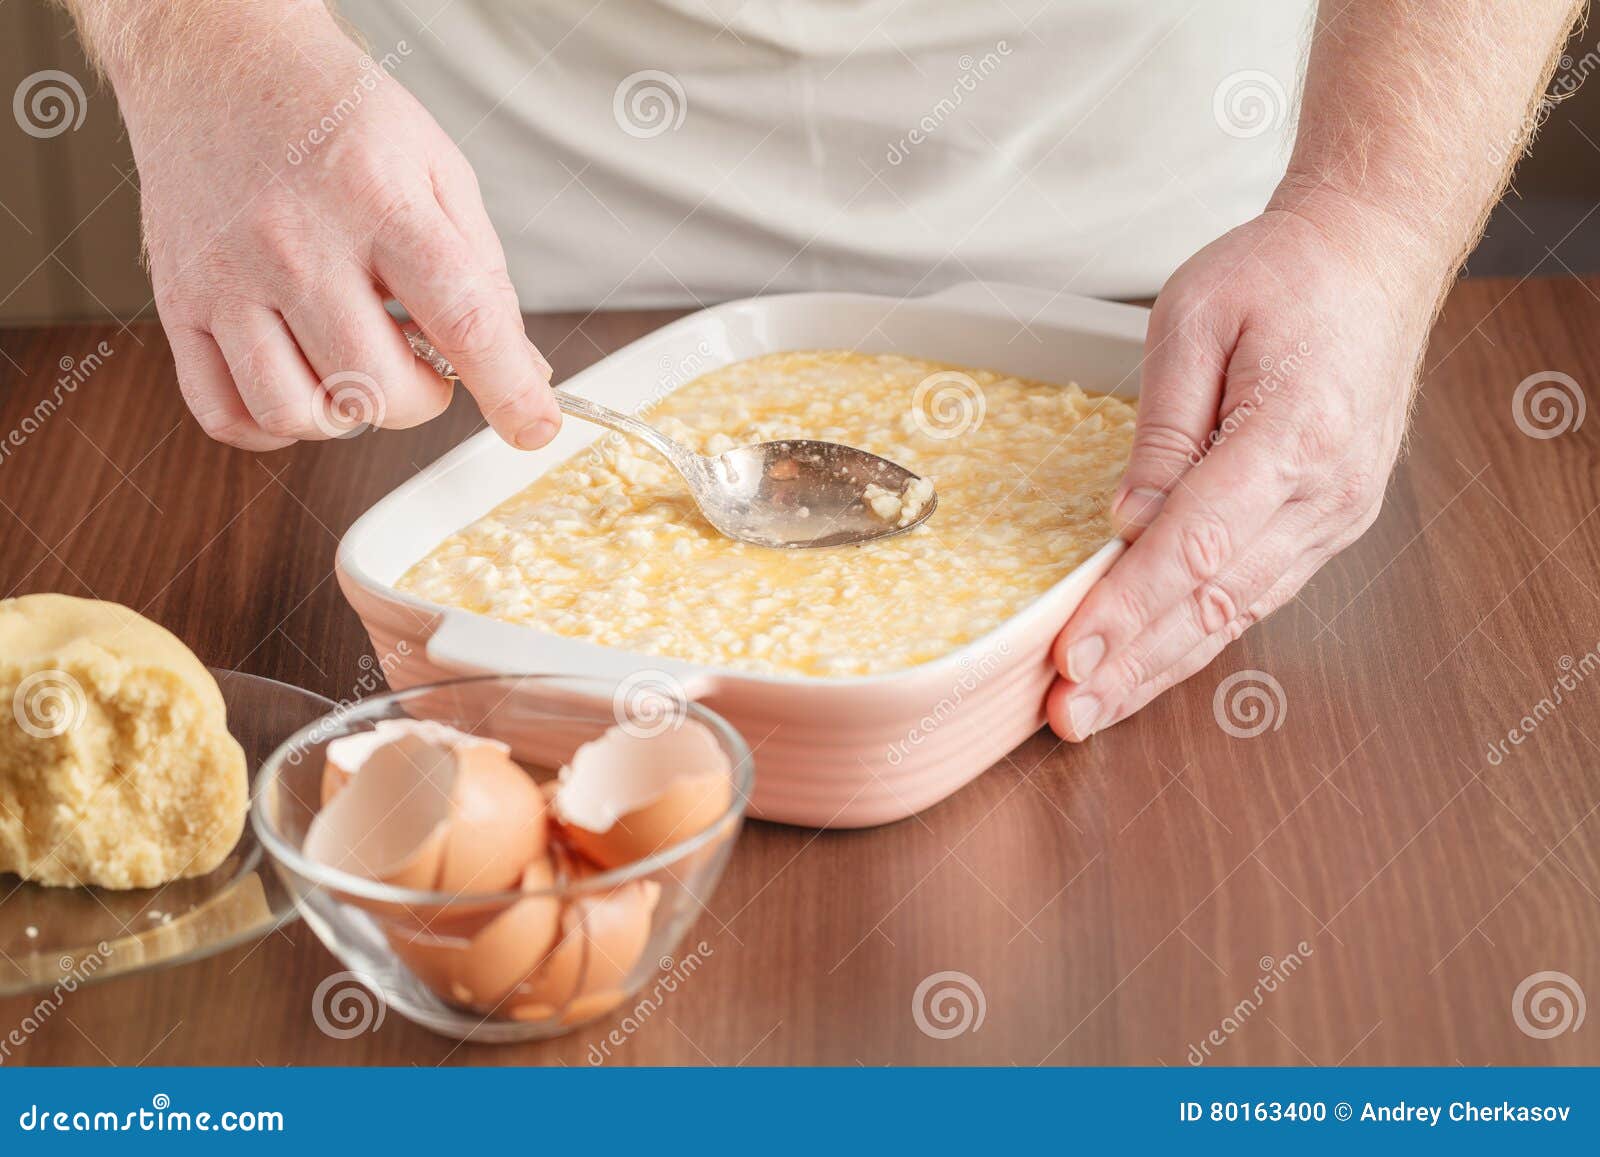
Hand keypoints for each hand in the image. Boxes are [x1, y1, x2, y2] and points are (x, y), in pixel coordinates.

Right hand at [115, 4, 557, 450]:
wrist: (217, 58)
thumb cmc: (334, 116)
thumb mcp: (437, 168)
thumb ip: (482, 273)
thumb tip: (523, 368)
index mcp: (379, 200)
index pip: (461, 317)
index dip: (507, 389)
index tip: (534, 427)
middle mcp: (296, 242)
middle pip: (377, 386)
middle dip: (423, 398)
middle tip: (424, 363)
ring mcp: (228, 277)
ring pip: (298, 414)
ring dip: (347, 415)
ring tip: (358, 367)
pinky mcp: (178, 301)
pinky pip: (226, 413)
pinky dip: (273, 428)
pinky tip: (303, 388)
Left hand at [1046, 199, 1441, 739]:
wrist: (1375, 256)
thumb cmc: (1283, 273)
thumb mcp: (1195, 319)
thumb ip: (1164, 429)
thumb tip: (1127, 524)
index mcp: (1296, 434)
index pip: (1194, 546)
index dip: (1127, 609)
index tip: (1070, 655)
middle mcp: (1327, 491)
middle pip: (1215, 600)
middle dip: (1134, 666)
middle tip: (1067, 716)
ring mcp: (1338, 513)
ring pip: (1238, 611)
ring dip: (1162, 667)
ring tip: (1094, 707)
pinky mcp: (1330, 520)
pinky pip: (1257, 592)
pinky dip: (1199, 634)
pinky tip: (1151, 666)